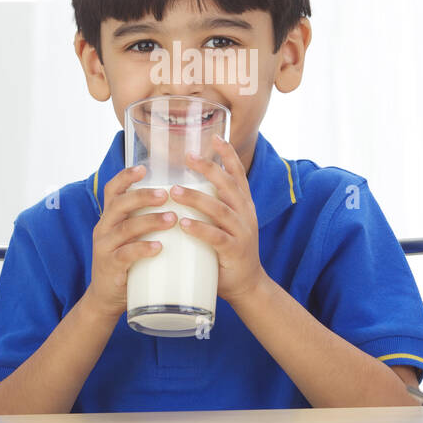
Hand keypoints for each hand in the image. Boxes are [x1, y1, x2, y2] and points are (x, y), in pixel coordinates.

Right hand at [84, 164, 176, 321]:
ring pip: (125, 228)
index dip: (126, 176)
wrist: (107, 298)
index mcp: (109, 217)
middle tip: (166, 194)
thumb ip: (145, 220)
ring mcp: (105, 248)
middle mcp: (104, 228)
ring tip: (173, 219)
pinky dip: (142, 249)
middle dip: (143, 196)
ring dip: (150, 221)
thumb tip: (181, 202)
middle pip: (120, 204)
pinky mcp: (110, 267)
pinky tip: (158, 247)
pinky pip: (125, 255)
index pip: (112, 190)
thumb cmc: (127, 262)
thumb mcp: (130, 236)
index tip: (144, 168)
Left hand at [175, 135, 267, 301]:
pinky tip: (184, 224)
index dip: (228, 155)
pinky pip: (216, 237)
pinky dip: (200, 229)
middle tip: (189, 157)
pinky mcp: (234, 251)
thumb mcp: (223, 224)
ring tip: (175, 191)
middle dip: (209, 168)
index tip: (216, 137)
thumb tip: (178, 187)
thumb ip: (209, 207)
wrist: (247, 285)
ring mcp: (242, 232)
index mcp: (243, 204)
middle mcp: (245, 214)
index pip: (238, 174)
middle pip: (228, 185)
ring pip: (219, 209)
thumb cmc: (227, 252)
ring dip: (196, 198)